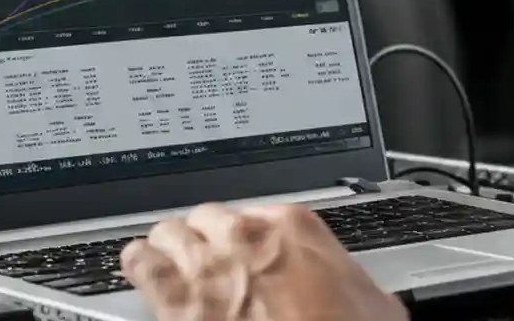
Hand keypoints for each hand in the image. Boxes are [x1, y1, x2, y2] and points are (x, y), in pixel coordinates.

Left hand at [121, 203, 408, 320]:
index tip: (253, 252)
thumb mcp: (373, 303)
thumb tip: (354, 289)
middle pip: (208, 217)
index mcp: (294, 227)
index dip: (253, 236)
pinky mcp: (175, 302)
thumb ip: (350, 279)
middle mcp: (245, 237)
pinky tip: (142, 270)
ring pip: (170, 233)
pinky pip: (141, 263)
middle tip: (213, 260)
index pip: (258, 211)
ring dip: (171, 247)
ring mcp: (207, 267)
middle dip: (209, 238)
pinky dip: (140, 265)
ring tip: (173, 260)